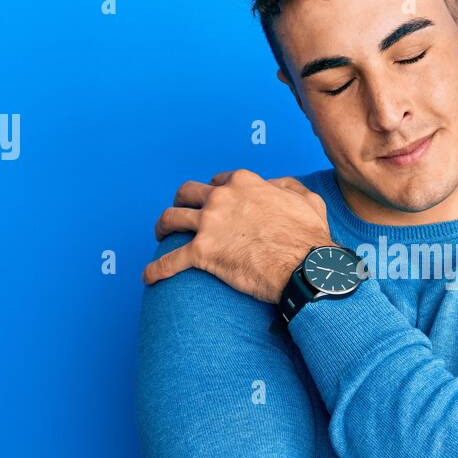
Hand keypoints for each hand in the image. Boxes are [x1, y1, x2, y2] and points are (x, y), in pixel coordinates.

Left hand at [142, 168, 333, 301]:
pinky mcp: (202, 253)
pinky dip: (156, 269)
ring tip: (160, 236)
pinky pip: (170, 261)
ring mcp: (209, 225)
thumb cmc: (309, 237)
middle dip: (182, 201)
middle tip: (182, 213)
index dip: (215, 190)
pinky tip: (148, 276)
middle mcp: (221, 199)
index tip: (215, 202)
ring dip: (162, 227)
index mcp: (244, 183)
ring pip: (170, 218)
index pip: (219, 180)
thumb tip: (278, 185)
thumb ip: (289, 187)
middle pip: (188, 193)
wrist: (305, 268)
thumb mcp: (307, 200)